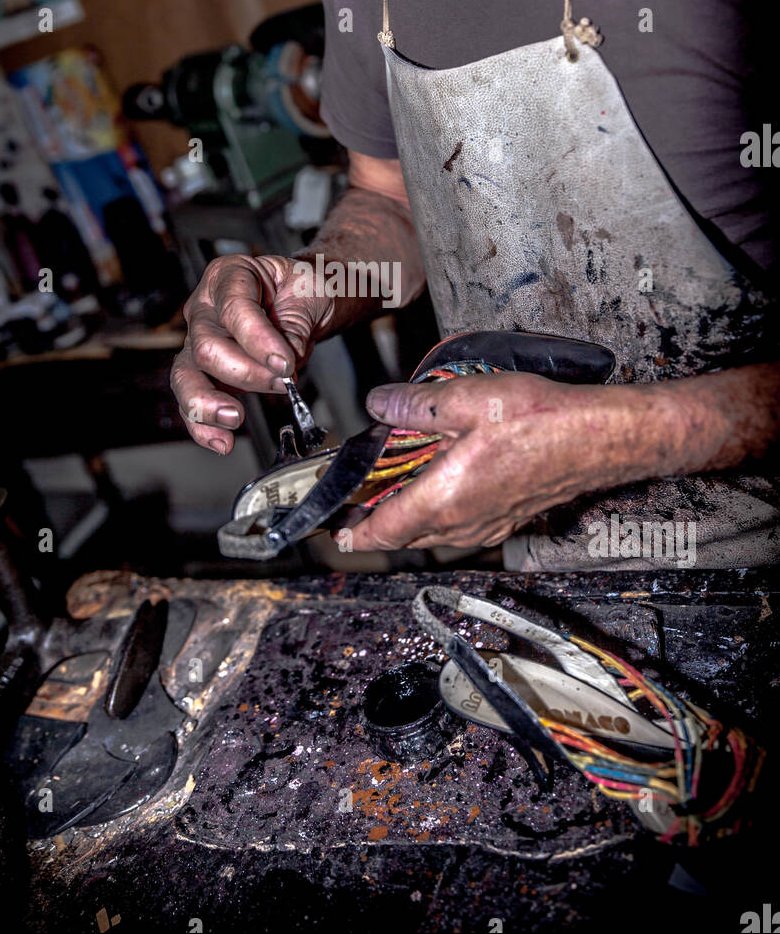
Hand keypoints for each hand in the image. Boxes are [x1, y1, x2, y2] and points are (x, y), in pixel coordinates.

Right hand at [170, 254, 333, 453]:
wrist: (304, 301)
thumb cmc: (304, 289)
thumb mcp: (310, 293)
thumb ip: (295, 328)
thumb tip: (283, 366)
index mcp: (229, 275)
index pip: (233, 307)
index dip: (257, 338)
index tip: (285, 363)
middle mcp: (205, 307)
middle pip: (205, 345)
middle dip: (244, 372)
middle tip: (281, 383)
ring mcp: (199, 341)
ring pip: (186, 375)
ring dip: (208, 403)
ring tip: (233, 419)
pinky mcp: (205, 373)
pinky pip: (192, 401)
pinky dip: (203, 426)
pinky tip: (220, 441)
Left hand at [346, 371, 670, 550]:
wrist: (597, 439)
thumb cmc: (539, 421)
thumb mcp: (465, 399)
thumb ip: (414, 405)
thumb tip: (378, 405)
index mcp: (444, 499)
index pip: (383, 530)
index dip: (354, 532)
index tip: (335, 530)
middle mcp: (463, 523)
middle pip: (405, 534)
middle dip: (378, 519)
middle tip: (360, 495)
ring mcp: (487, 525)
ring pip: (432, 532)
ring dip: (409, 515)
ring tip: (397, 485)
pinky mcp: (506, 519)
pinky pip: (459, 526)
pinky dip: (439, 512)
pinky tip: (444, 482)